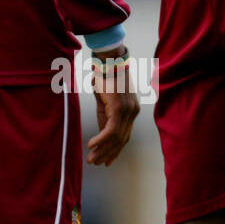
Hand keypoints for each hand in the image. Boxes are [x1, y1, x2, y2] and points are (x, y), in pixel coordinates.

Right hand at [88, 49, 138, 165]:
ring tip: (92, 159)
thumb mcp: (105, 99)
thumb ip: (105, 116)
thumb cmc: (105, 76)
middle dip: (108, 154)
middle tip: (96, 163)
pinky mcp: (119, 108)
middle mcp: (133, 112)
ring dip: (103, 150)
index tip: (106, 161)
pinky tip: (92, 145)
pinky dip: (101, 140)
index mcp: (131, 110)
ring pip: (116, 138)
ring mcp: (128, 111)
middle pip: (121, 140)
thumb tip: (101, 134)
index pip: (125, 136)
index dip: (116, 150)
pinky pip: (111, 130)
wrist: (108, 60)